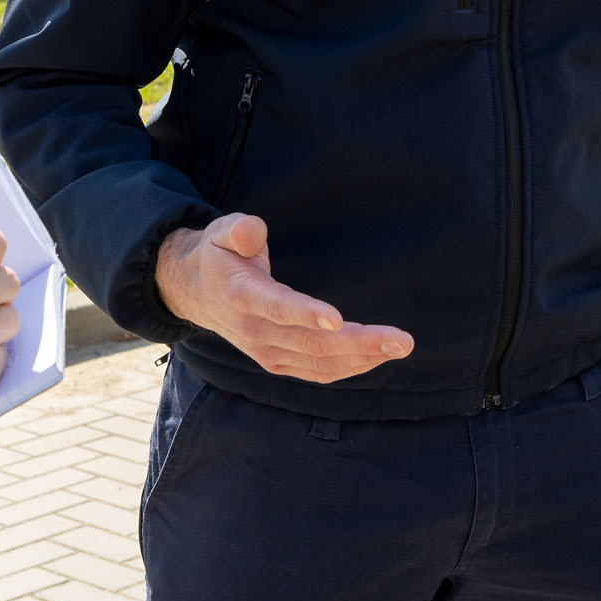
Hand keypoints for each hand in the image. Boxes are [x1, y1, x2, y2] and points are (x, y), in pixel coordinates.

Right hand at [155, 214, 411, 382]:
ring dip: (364, 358)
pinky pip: (317, 371)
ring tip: (400, 347)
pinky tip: (377, 357)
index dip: (306, 314)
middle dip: (360, 343)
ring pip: (320, 363)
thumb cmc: (219, 255)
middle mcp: (255, 331)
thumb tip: (252, 230)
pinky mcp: (277, 362)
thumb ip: (238, 229)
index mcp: (242, 296)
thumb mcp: (221, 231)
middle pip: (312, 344)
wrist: (197, 292)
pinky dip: (350, 368)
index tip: (337, 319)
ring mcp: (267, 352)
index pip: (276, 308)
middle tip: (403, 340)